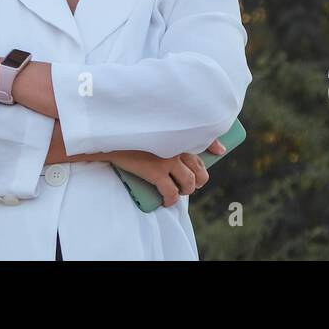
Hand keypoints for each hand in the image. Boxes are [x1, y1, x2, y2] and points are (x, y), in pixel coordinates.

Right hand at [108, 138, 222, 207]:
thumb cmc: (129, 131)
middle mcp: (176, 145)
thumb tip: (203, 146)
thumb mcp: (150, 127)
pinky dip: (170, 200)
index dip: (213, 146)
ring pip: (188, 183)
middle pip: (199, 168)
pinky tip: (166, 202)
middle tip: (187, 182)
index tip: (219, 150)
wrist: (109, 136)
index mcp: (176, 132)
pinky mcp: (155, 171)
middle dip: (197, 179)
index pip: (204, 138)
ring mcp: (167, 158)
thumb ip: (170, 131)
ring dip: (185, 191)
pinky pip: (171, 192)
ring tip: (177, 191)